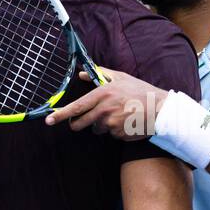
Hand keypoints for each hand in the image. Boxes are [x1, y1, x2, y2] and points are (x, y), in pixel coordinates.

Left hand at [44, 66, 165, 139]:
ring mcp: (111, 124)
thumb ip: (99, 74)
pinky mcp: (118, 135)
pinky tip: (126, 121)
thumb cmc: (140, 91)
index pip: (76, 107)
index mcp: (102, 95)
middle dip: (78, 124)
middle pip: (81, 123)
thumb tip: (81, 74)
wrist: (160, 109)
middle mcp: (104, 110)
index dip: (60, 114)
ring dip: (102, 125)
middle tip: (86, 120)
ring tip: (118, 115)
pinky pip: (110, 134)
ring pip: (97, 129)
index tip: (49, 120)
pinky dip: (115, 130)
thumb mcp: (120, 78)